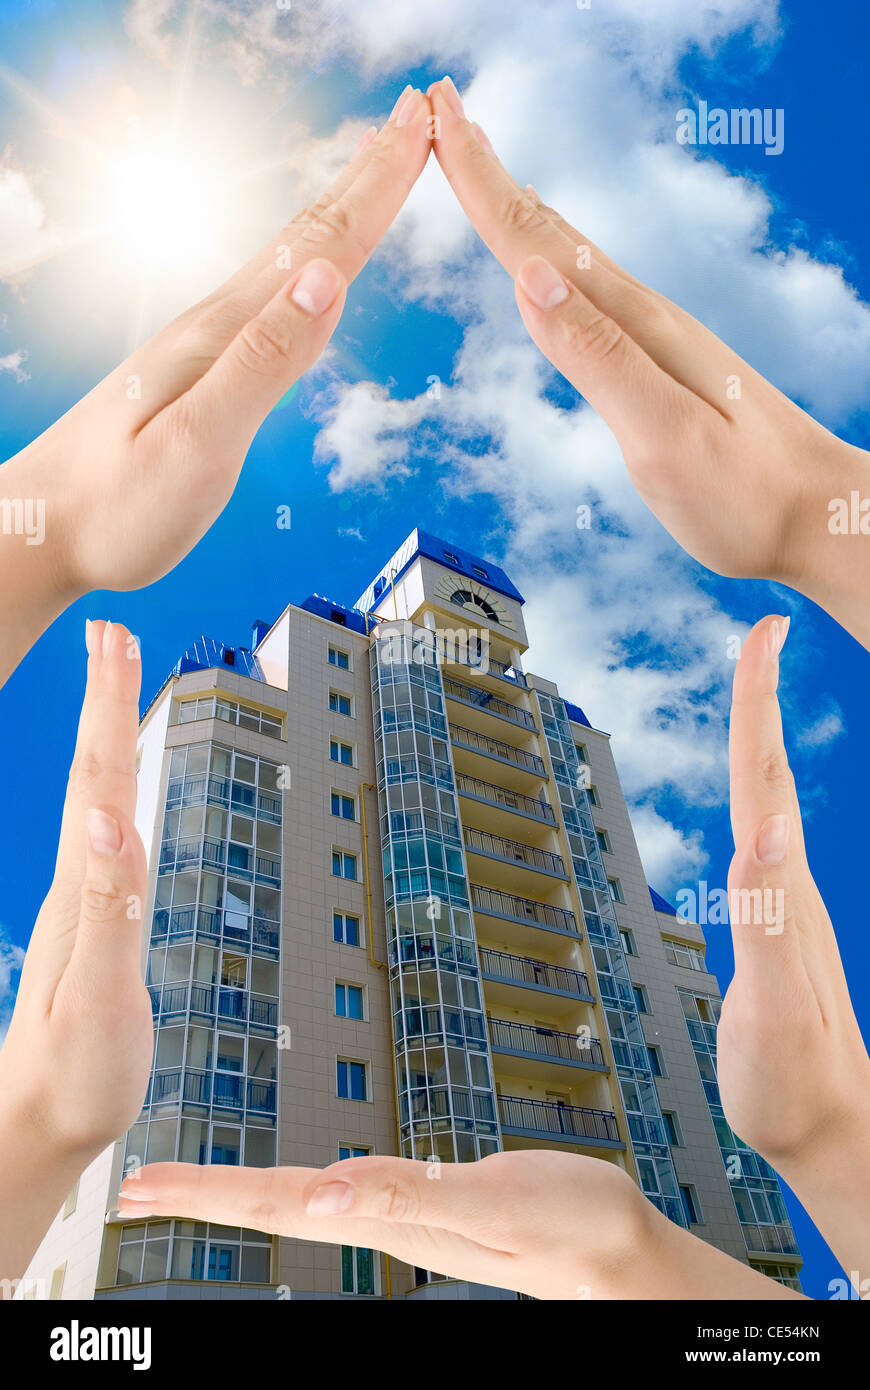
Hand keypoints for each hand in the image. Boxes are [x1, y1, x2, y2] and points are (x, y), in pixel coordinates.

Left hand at [0, 85, 431, 686]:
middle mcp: (219, 324)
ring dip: (343, 208)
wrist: (43, 531)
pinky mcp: (203, 371)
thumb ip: (263, 363)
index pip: (321, 244)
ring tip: (377, 168)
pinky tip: (311, 269)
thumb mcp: (198, 442)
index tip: (423, 120)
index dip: (378, 183)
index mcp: (227, 333)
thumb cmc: (118, 505)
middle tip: (417, 113)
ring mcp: (209, 344)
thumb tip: (330, 278)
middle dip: (370, 172)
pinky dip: (310, 263)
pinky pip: (272, 296)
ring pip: (293, 259)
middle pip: (310, 234)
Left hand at [0, 619, 151, 1287]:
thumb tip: (111, 820)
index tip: (116, 642)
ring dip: (107, 732)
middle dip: (106, 698)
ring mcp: (85, 900)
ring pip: (97, 797)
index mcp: (83, 889)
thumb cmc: (75, 1073)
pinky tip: (120, 786)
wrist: (41, 1123)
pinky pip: (107, 834)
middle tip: (114, 634)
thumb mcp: (98, 995)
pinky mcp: (95, 921)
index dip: (110, 709)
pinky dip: (116, 790)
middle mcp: (81, 882)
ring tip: (114, 685)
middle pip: (94, 773)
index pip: (99, 780)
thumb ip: (107, 907)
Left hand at [120, 1149, 798, 1299]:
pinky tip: (300, 1187)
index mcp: (386, 1216)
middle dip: (202, 1194)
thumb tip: (325, 1194)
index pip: (278, 1202)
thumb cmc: (568, 1224)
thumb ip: (412, 1197)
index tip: (144, 1188)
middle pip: (275, 1203)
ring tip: (192, 1186)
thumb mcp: (492, 1204)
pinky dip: (307, 1185)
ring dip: (241, 1191)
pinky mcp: (430, 1200)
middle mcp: (383, 1217)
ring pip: (306, 1197)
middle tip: (134, 1186)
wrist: (616, 1246)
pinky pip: (352, 1189)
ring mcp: (404, 1212)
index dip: (208, 1194)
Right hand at [426, 77, 869, 649]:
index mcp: (634, 327)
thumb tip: (527, 281)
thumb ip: (597, 359)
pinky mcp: (659, 363)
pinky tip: (547, 266)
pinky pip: (588, 293)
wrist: (820, 515)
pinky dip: (549, 260)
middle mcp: (643, 318)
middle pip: (549, 233)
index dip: (481, 181)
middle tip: (441, 114)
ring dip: (516, 210)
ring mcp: (653, 338)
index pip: (537, 242)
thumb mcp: (662, 436)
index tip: (438, 116)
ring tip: (479, 168)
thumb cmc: (745, 494)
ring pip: (568, 257)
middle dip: (489, 174)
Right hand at [718, 614, 869, 1280]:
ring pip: (766, 798)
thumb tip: (762, 827)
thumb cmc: (795, 1082)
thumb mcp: (774, 1005)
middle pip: (764, 772)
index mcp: (782, 886)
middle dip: (757, 696)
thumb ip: (768, 917)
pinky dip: (753, 796)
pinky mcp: (777, 926)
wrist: (831, 1131)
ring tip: (751, 692)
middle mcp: (787, 882)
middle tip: (757, 631)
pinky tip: (752, 797)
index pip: (759, 775)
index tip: (758, 634)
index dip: (755, 703)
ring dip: (757, 737)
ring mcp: (785, 902)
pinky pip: (763, 838)